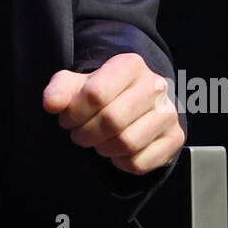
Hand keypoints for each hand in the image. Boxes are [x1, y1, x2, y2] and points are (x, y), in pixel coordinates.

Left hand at [43, 52, 184, 174]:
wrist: (135, 101)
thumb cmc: (104, 92)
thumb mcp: (77, 84)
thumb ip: (60, 89)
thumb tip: (52, 103)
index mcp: (130, 64)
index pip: (96, 93)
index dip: (74, 113)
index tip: (67, 119)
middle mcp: (155, 85)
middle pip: (112, 121)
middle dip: (86, 134)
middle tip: (80, 135)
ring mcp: (168, 112)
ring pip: (127, 143)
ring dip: (103, 149)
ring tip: (98, 142)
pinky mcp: (175, 137)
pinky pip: (141, 162)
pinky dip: (121, 163)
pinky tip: (117, 152)